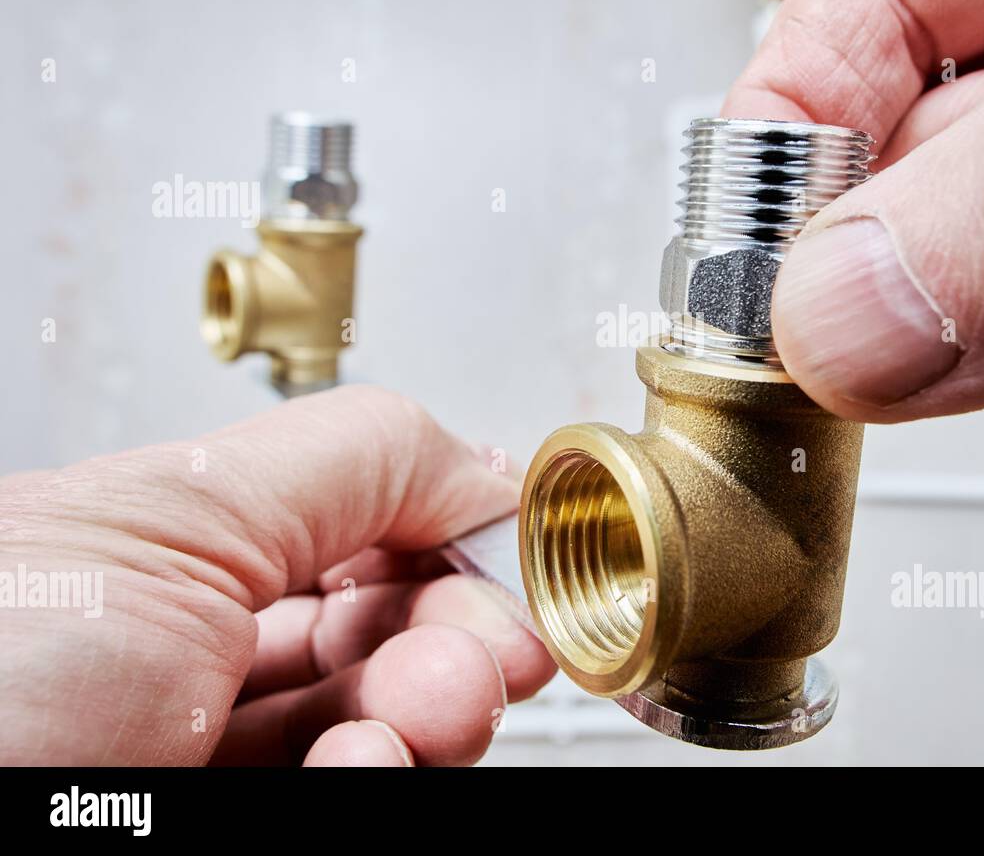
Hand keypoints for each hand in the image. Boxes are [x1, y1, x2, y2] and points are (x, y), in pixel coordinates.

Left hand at [0, 386, 553, 765]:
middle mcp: (196, 664)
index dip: (453, 541)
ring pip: (390, 732)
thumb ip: (357, 457)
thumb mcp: (177, 510)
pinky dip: (390, 774)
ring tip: (407, 725)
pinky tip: (365, 769)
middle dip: (459, 636)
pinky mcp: (253, 826)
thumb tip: (488, 464)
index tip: (518, 565)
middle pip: (389, 638)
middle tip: (487, 653)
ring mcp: (216, 763)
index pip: (359, 532)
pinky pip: (366, 791)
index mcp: (174, 555)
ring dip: (431, 717)